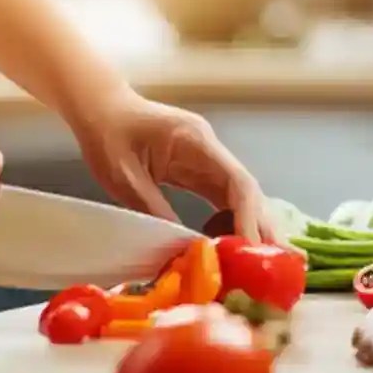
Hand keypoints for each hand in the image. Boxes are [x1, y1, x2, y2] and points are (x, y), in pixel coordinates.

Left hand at [71, 89, 272, 243]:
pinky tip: (227, 244)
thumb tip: (183, 245)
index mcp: (197, 142)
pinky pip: (223, 198)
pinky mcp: (200, 170)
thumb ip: (154, 207)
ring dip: (248, 226)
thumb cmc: (108, 135)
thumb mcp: (124, 176)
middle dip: (260, 226)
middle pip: (248, 191)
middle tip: (271, 263)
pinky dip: (230, 221)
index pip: (237, 182)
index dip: (249, 217)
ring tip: (256, 262)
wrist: (101, 109)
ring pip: (240, 196)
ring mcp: (208, 159)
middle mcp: (211, 150)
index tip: (253, 248)